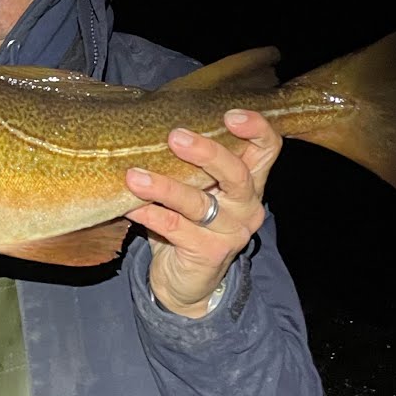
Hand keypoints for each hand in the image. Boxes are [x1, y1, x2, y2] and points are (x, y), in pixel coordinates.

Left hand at [125, 110, 281, 317]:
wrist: (186, 280)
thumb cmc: (189, 221)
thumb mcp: (197, 188)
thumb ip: (189, 163)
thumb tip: (152, 126)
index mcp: (249, 181)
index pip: (267, 149)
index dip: (256, 128)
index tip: (230, 114)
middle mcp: (247, 205)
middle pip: (236, 173)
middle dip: (207, 153)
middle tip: (175, 137)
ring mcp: (230, 231)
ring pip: (198, 203)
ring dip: (164, 187)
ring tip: (134, 176)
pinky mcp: (208, 252)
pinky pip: (175, 228)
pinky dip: (149, 214)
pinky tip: (129, 205)